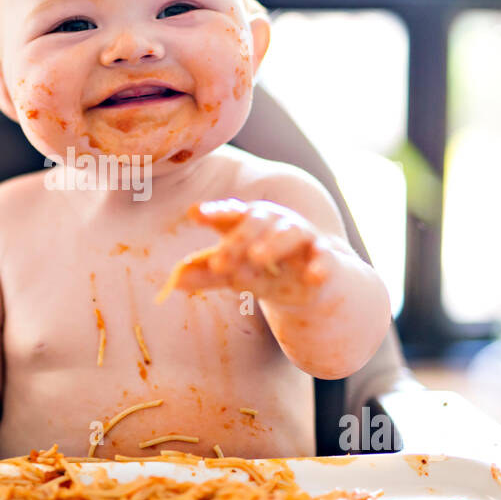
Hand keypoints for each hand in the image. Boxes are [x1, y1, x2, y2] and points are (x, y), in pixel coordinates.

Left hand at [157, 199, 334, 305]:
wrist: (312, 286)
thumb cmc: (267, 271)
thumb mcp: (235, 273)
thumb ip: (208, 275)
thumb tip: (175, 282)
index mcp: (250, 222)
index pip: (230, 213)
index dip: (213, 213)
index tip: (194, 214)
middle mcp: (276, 223)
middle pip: (256, 221)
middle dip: (238, 240)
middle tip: (218, 262)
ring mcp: (303, 237)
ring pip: (290, 232)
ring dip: (273, 244)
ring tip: (257, 257)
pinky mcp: (325, 257)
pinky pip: (325, 257)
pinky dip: (321, 265)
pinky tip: (312, 276)